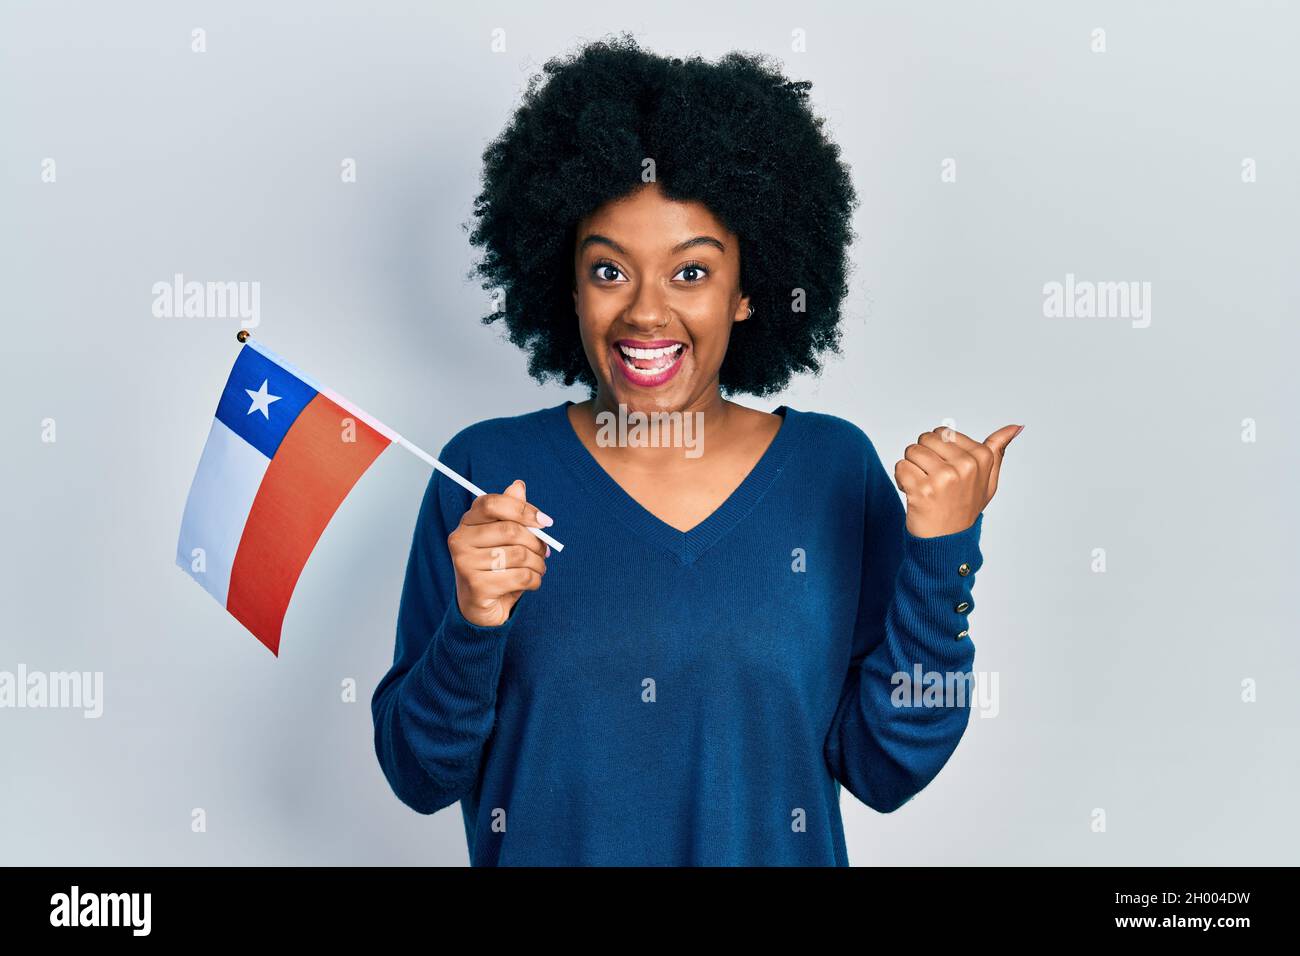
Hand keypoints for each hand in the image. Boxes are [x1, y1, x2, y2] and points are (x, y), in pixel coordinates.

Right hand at [447, 479, 550, 626]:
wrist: (480, 608)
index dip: (523, 509)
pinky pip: (520, 577)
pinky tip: (532, 582)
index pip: (492, 503)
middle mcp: (460, 540)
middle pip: (510, 530)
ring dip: (538, 563)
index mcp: (467, 522)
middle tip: (545, 551)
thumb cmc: (495, 567)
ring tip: (538, 568)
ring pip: (519, 555)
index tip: (545, 522)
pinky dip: (535, 580)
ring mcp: (465, 564)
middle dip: (536, 542)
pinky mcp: (477, 587)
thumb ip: (511, 512)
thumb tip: (518, 486)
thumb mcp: (503, 538)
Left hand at [894, 424, 1022, 537]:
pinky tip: (914, 494)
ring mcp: (944, 478)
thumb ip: (997, 450)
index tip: (947, 470)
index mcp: (981, 458)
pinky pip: (901, 467)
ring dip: (912, 468)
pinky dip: (902, 480)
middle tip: (933, 479)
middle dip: (923, 456)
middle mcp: (965, 466)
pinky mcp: (922, 490)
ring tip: (924, 487)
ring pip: (911, 451)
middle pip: (925, 439)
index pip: (943, 432)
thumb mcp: (989, 480)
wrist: (948, 541)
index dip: (939, 450)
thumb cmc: (965, 508)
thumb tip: (1016, 426)